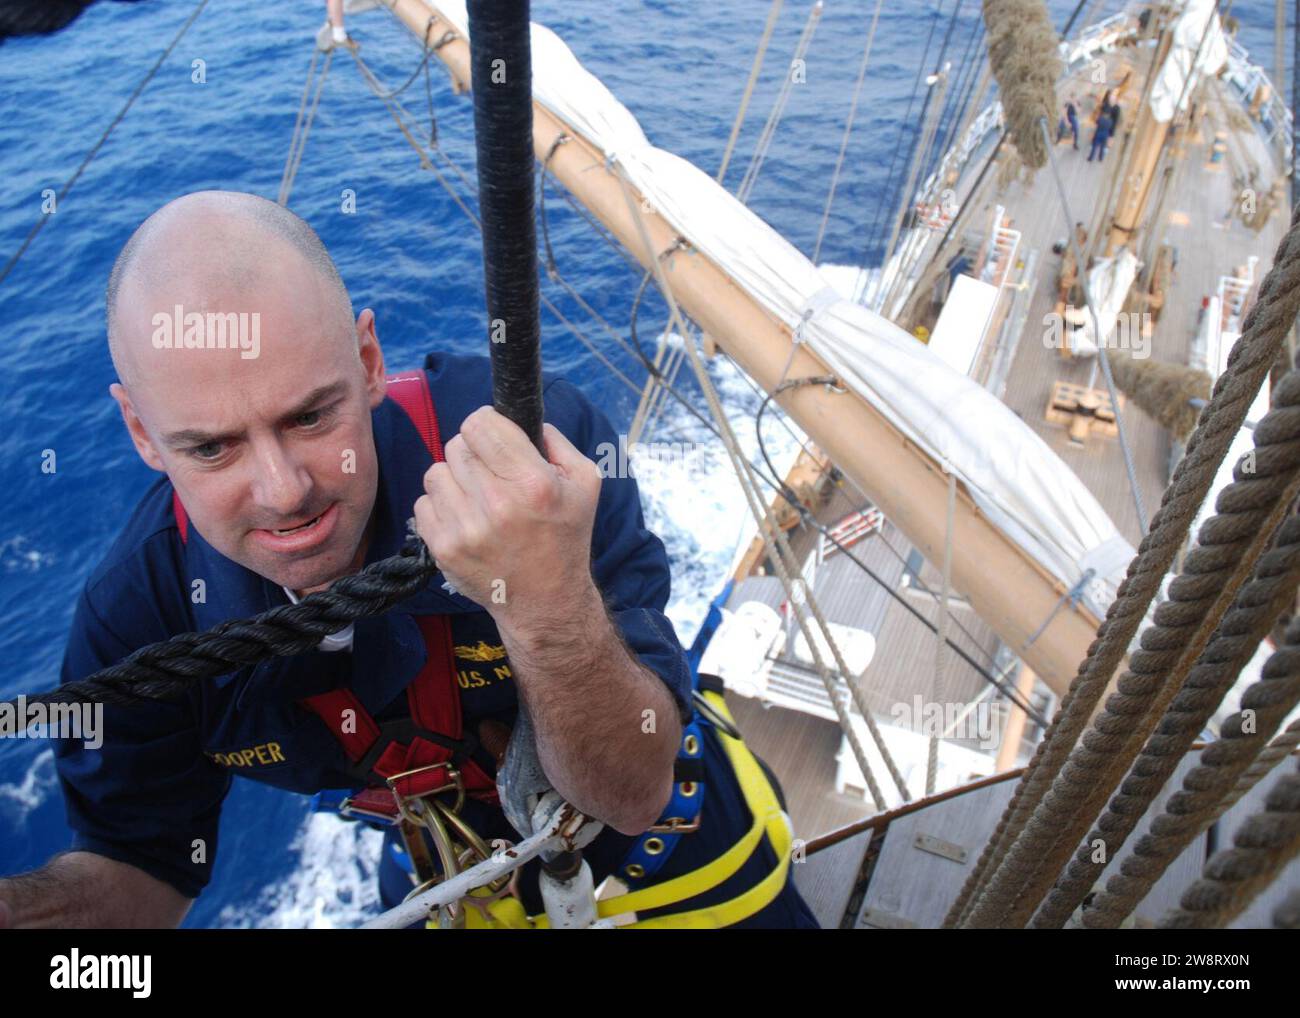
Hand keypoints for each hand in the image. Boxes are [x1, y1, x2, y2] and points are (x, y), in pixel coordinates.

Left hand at [413, 407, 602, 628]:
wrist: (547, 601)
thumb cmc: (565, 536)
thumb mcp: (584, 483)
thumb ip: (556, 440)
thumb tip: (519, 416)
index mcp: (533, 484)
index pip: (480, 424)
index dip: (486, 424)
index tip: (493, 436)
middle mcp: (497, 505)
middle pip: (457, 445)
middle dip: (473, 452)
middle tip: (491, 472)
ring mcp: (466, 529)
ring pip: (436, 471)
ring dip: (455, 478)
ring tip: (477, 497)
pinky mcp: (444, 549)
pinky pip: (424, 502)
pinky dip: (441, 506)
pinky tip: (466, 518)